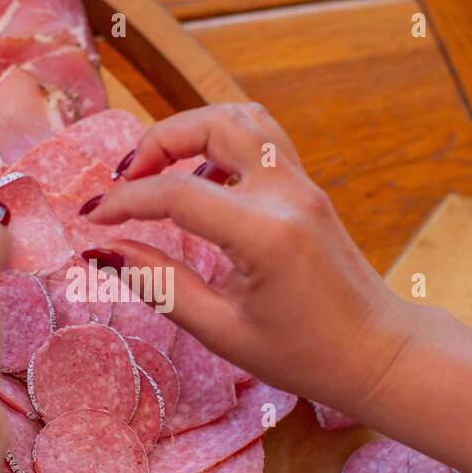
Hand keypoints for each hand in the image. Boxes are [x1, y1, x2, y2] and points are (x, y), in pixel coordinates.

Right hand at [87, 103, 410, 409]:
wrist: (377, 352)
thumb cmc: (304, 354)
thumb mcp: (221, 331)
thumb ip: (160, 285)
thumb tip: (104, 251)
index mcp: (265, 235)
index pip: (176, 194)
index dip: (124, 201)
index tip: (94, 218)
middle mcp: (286, 195)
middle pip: (211, 124)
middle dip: (156, 142)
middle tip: (124, 180)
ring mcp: (302, 184)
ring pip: (239, 118)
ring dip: (191, 130)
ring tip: (158, 170)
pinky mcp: (307, 187)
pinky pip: (260, 137)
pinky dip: (220, 141)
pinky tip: (199, 180)